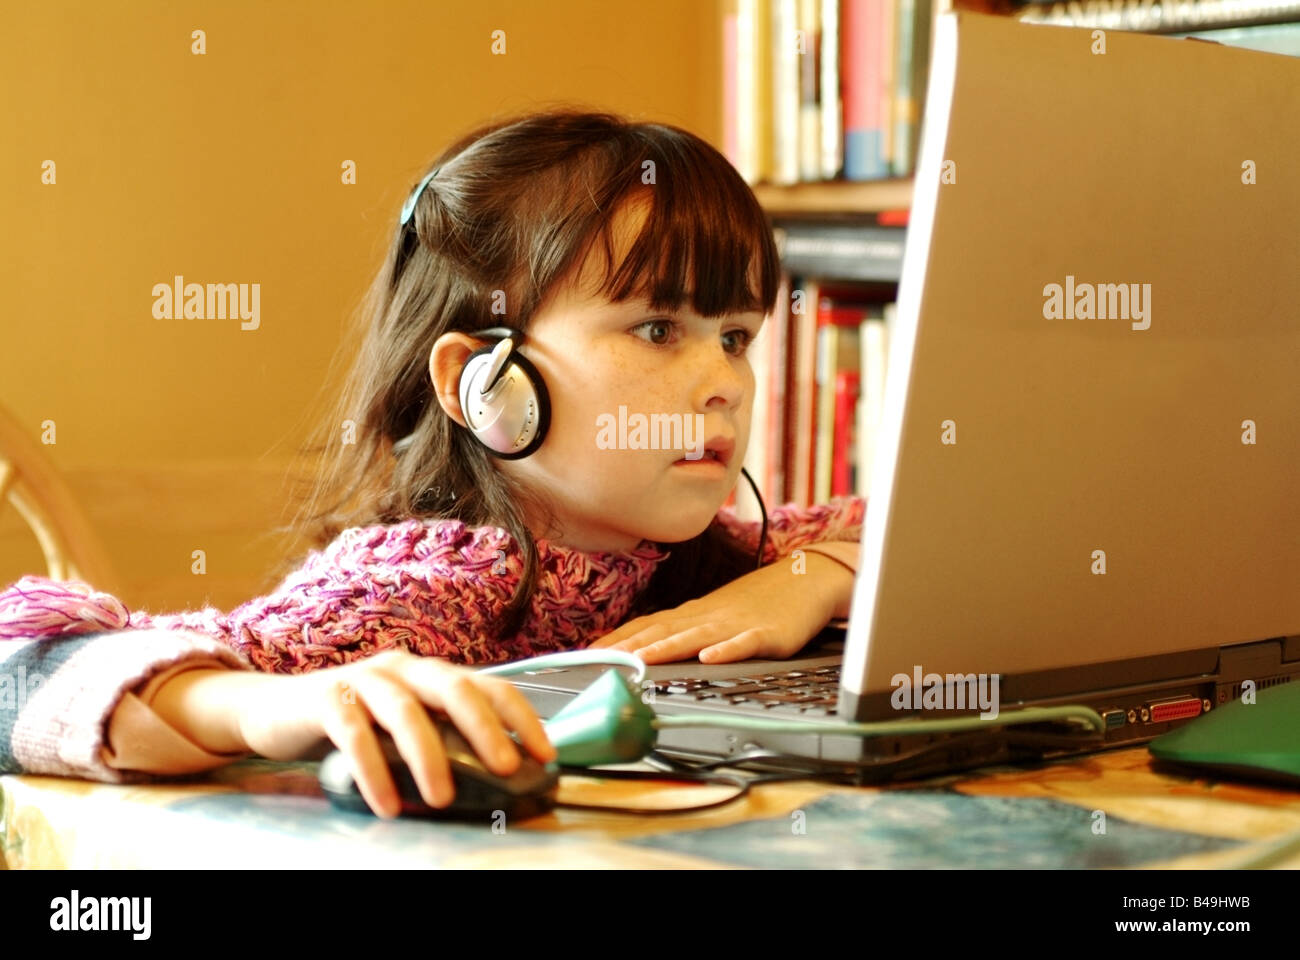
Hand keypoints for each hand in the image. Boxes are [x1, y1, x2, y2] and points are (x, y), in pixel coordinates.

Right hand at [234, 649, 556, 818]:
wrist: (276, 711)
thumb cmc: (355, 722)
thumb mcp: (405, 724)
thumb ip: (443, 736)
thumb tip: (501, 775)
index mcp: (432, 674)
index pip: (490, 686)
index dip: (521, 716)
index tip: (545, 753)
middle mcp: (404, 668)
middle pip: (454, 688)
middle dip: (484, 728)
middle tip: (505, 768)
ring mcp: (364, 679)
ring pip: (405, 711)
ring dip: (428, 757)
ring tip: (440, 799)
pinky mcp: (326, 699)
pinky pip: (354, 734)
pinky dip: (372, 771)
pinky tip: (387, 804)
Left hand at [586, 552, 846, 664]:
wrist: (807, 581)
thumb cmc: (759, 602)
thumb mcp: (716, 615)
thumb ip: (684, 631)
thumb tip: (647, 644)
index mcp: (695, 614)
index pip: (649, 625)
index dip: (618, 639)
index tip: (585, 653)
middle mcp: (709, 617)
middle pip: (664, 631)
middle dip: (630, 646)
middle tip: (599, 659)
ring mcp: (737, 624)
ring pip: (697, 636)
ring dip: (668, 648)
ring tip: (641, 660)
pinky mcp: (769, 634)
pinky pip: (745, 643)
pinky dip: (728, 650)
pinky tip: (711, 657)